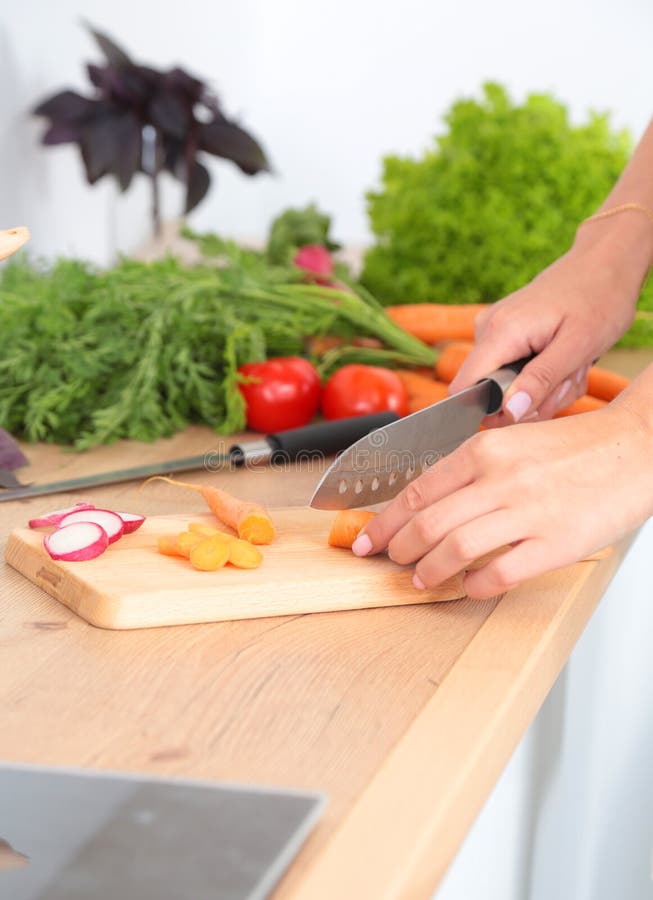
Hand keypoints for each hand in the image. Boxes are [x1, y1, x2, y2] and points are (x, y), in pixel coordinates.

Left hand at [352, 403, 652, 598]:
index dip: (383, 522)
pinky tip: (469, 588)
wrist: (634, 449)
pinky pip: (499, 574)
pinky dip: (474, 586)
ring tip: (421, 579)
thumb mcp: (513, 444)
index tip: (366, 538)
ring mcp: (527, 513)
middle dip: (397, 549)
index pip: (416, 492)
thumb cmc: (573, 448)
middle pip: (426, 524)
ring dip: (428, 572)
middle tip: (390, 562)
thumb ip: (471, 469)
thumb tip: (426, 502)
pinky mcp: (554, 543)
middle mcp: (500, 480)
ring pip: (454, 550)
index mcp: (485, 452)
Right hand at [449, 219, 651, 424]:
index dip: (491, 412)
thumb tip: (508, 412)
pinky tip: (563, 361)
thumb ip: (541, 380)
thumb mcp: (578, 346)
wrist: (606, 261)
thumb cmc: (600, 297)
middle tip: (568, 382)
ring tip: (571, 367)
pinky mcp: (503, 333)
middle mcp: (487, 329)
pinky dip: (541, 376)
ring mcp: (493, 330)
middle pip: (490, 393)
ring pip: (505, 386)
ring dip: (543, 390)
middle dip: (531, 401)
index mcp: (500, 332)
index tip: (530, 410)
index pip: (464, 389)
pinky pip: (512, 371)